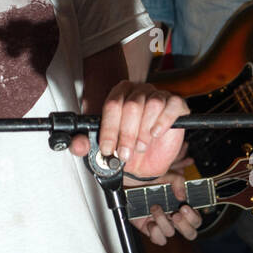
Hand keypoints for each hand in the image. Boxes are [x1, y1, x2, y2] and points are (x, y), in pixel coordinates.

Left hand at [69, 80, 186, 184]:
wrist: (147, 161)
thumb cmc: (126, 148)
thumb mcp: (104, 149)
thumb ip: (86, 145)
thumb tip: (77, 144)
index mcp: (119, 95)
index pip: (112, 105)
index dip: (109, 129)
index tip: (108, 148)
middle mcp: (138, 91)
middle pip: (131, 105)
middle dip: (126, 135)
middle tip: (125, 153)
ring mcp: (158, 96)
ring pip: (151, 105)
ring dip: (144, 132)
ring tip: (141, 146)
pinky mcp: (176, 105)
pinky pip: (171, 106)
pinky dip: (163, 121)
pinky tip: (156, 133)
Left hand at [129, 155, 202, 244]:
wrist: (128, 182)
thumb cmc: (148, 178)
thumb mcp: (166, 175)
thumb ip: (178, 181)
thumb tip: (182, 196)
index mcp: (180, 206)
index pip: (196, 220)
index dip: (193, 217)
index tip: (184, 207)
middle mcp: (173, 216)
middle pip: (190, 233)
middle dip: (184, 225)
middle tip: (175, 214)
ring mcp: (162, 223)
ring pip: (171, 233)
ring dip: (163, 221)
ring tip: (155, 208)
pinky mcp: (149, 229)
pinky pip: (158, 240)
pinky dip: (155, 233)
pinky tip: (150, 222)